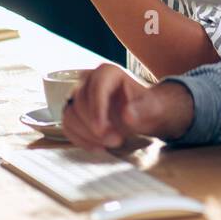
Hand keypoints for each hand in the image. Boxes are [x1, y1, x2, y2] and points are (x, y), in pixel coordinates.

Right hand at [61, 64, 194, 148]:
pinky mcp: (74, 112)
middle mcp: (89, 80)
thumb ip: (144, 109)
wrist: (143, 116)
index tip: (102, 130)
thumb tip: (127, 114)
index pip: (95, 87)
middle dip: (94, 126)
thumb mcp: (153, 108)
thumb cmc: (148, 108)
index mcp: (108, 72)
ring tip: (109, 143)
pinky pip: (67, 126)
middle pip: (79, 102)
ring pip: (69, 115)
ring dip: (86, 134)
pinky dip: (79, 139)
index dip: (96, 109)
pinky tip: (97, 146)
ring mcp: (79, 96)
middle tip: (115, 140)